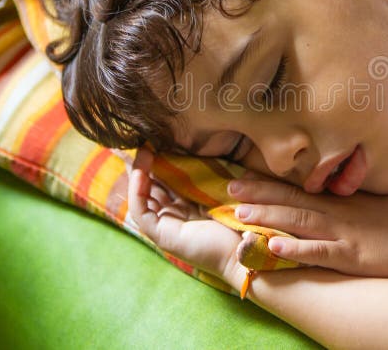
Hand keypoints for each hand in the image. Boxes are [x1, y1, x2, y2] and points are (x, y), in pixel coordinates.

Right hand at [128, 149, 245, 288]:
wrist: (250, 248)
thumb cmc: (243, 218)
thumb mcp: (224, 189)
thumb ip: (212, 175)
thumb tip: (206, 150)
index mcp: (189, 207)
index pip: (166, 181)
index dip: (161, 161)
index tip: (162, 140)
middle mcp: (175, 216)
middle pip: (151, 186)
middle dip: (147, 164)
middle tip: (147, 140)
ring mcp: (166, 227)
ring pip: (142, 196)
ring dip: (138, 172)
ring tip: (143, 151)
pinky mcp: (162, 235)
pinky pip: (140, 210)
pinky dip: (137, 190)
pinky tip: (142, 171)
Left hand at [227, 178, 387, 276]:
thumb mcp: (368, 204)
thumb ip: (343, 202)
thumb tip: (322, 198)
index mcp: (337, 201)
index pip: (296, 189)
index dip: (266, 184)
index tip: (239, 178)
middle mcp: (335, 213)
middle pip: (290, 201)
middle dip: (257, 196)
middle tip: (227, 191)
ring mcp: (341, 233)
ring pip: (297, 222)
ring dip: (267, 217)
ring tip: (239, 214)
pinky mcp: (349, 254)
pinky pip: (318, 251)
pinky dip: (295, 248)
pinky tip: (273, 246)